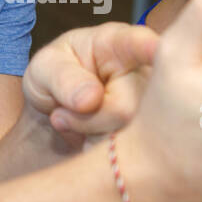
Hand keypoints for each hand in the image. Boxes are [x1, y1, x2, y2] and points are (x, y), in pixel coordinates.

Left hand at [22, 22, 158, 151]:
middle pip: (125, 109)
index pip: (137, 43)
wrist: (60, 111)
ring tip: (78, 121)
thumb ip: (62, 78)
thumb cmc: (56, 76)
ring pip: (126, 138)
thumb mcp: (45, 68)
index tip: (156, 49)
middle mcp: (146, 74)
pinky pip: (126, 157)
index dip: (148, 47)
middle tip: (61, 114)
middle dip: (86, 120)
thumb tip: (90, 99)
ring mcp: (155, 107)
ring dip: (91, 137)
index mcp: (119, 45)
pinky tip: (93, 138)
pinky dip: (100, 154)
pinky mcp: (152, 137)